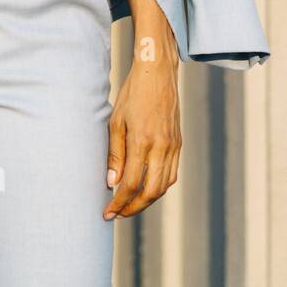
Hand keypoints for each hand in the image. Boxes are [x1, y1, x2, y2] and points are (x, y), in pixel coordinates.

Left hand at [103, 40, 180, 218]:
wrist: (157, 72)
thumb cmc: (132, 94)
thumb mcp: (116, 120)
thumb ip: (115, 154)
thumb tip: (112, 182)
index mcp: (143, 141)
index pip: (131, 184)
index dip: (119, 202)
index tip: (108, 213)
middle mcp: (162, 147)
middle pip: (151, 192)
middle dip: (133, 208)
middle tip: (118, 214)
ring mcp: (173, 146)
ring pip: (164, 186)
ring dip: (147, 200)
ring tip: (130, 204)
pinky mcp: (178, 143)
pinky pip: (172, 173)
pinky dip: (159, 186)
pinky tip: (146, 187)